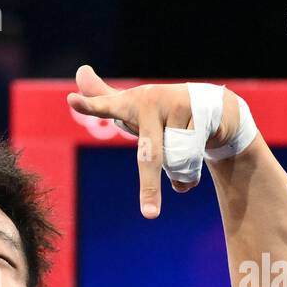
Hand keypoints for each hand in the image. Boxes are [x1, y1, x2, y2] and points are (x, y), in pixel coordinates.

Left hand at [65, 65, 240, 218]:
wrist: (214, 107)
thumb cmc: (162, 113)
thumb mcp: (132, 108)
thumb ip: (103, 97)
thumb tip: (80, 70)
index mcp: (132, 103)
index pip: (107, 107)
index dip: (90, 105)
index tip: (72, 101)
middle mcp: (152, 100)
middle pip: (150, 155)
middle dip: (150, 188)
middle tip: (150, 215)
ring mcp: (178, 104)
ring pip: (175, 161)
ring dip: (180, 170)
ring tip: (185, 149)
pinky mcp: (203, 111)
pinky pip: (193, 160)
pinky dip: (193, 172)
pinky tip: (200, 151)